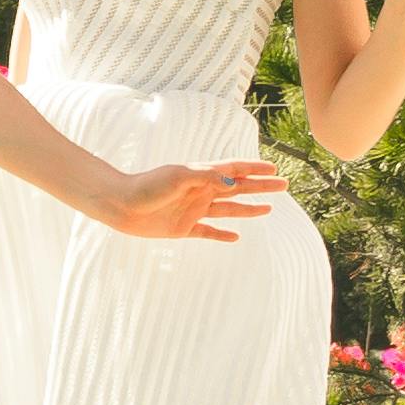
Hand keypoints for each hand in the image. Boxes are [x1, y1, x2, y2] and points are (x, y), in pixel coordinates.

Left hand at [99, 158, 286, 243]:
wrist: (122, 206)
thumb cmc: (148, 187)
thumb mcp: (179, 176)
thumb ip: (207, 176)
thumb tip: (234, 181)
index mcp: (201, 175)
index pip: (234, 169)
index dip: (254, 168)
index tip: (274, 168)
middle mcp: (200, 192)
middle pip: (237, 188)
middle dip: (260, 187)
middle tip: (283, 186)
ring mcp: (193, 210)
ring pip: (228, 210)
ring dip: (248, 209)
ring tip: (268, 210)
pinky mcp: (183, 228)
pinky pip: (208, 232)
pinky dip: (222, 234)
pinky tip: (236, 236)